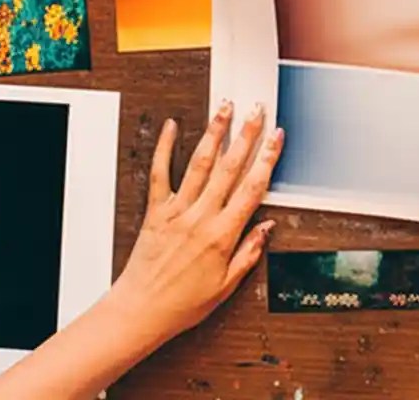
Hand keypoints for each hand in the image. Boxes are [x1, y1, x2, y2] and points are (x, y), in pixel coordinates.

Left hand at [106, 100, 283, 340]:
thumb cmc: (182, 303)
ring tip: (224, 109)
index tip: (276, 138)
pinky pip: (160, 173)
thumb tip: (268, 227)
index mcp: (222, 236)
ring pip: (199, 164)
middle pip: (229, 168)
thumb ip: (249, 253)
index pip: (252, 188)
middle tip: (256, 111)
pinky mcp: (155, 211)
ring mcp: (176, 211)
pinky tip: (171, 127)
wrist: (141, 309)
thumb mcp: (226, 286)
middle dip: (245, 136)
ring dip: (214, 133)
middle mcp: (201, 217)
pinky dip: (165, 148)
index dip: (267, 159)